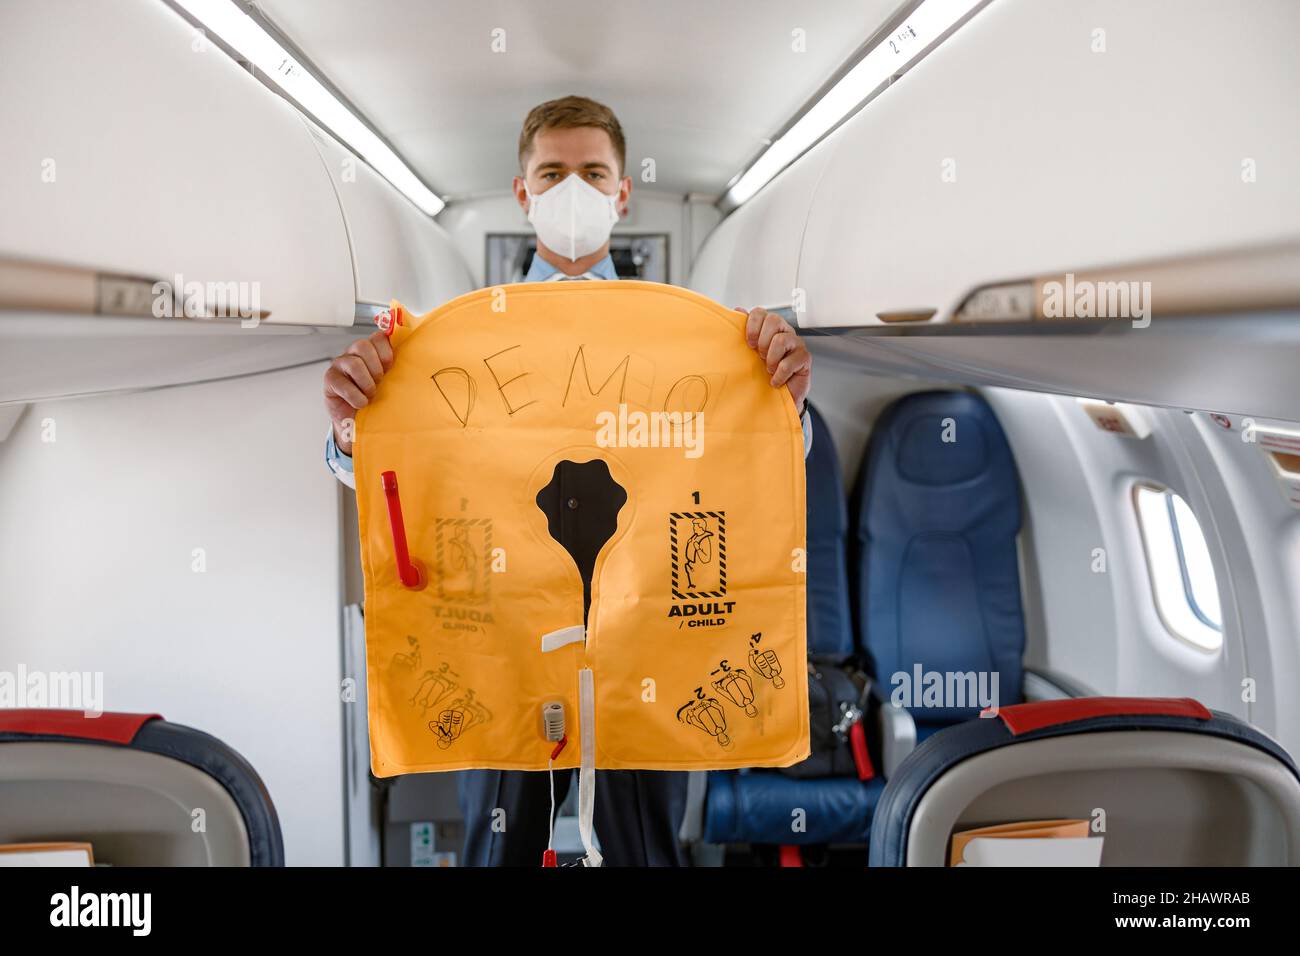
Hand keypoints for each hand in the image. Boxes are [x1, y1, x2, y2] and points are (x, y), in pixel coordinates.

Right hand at [323, 330, 394, 454]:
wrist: (358, 421)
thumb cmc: (376, 400)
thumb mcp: (390, 383)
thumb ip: (398, 368)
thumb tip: (417, 358)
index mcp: (371, 351)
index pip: (378, 337)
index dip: (386, 353)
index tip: (390, 369)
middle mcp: (354, 354)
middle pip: (363, 345)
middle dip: (375, 368)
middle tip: (379, 383)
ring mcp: (340, 365)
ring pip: (354, 363)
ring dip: (366, 382)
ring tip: (370, 395)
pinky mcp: (330, 379)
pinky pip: (342, 383)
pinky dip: (355, 395)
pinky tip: (360, 403)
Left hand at [736, 307, 810, 413]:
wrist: (779, 395)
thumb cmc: (765, 373)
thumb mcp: (750, 353)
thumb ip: (744, 332)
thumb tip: (738, 311)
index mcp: (770, 328)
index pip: (760, 312)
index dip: (752, 325)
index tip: (749, 343)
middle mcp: (784, 332)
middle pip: (774, 320)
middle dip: (762, 340)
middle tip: (760, 356)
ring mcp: (796, 344)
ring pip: (781, 340)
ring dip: (771, 359)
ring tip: (769, 369)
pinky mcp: (805, 358)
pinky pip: (789, 362)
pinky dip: (779, 375)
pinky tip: (776, 380)